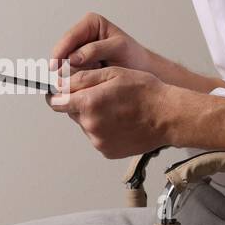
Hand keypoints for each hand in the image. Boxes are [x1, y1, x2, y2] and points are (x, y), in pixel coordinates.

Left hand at [45, 66, 176, 158]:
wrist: (168, 117)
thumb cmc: (145, 93)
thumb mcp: (112, 74)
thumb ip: (82, 78)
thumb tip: (61, 82)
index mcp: (88, 104)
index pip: (56, 101)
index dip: (56, 94)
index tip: (60, 91)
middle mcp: (90, 125)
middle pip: (72, 112)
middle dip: (81, 102)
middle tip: (103, 95)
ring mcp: (98, 140)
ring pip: (85, 124)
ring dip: (93, 115)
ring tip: (116, 109)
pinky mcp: (107, 150)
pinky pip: (97, 136)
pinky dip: (104, 128)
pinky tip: (120, 121)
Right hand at [48, 12, 154, 76]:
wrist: (142, 71)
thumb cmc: (133, 57)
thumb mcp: (118, 48)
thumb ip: (95, 50)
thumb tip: (73, 57)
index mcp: (91, 23)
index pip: (70, 37)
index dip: (61, 52)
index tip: (55, 66)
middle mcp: (83, 36)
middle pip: (63, 51)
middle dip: (67, 65)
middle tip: (80, 75)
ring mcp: (80, 51)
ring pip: (65, 65)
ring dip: (74, 74)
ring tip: (92, 76)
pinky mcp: (81, 66)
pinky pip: (71, 74)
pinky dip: (77, 80)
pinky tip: (89, 81)